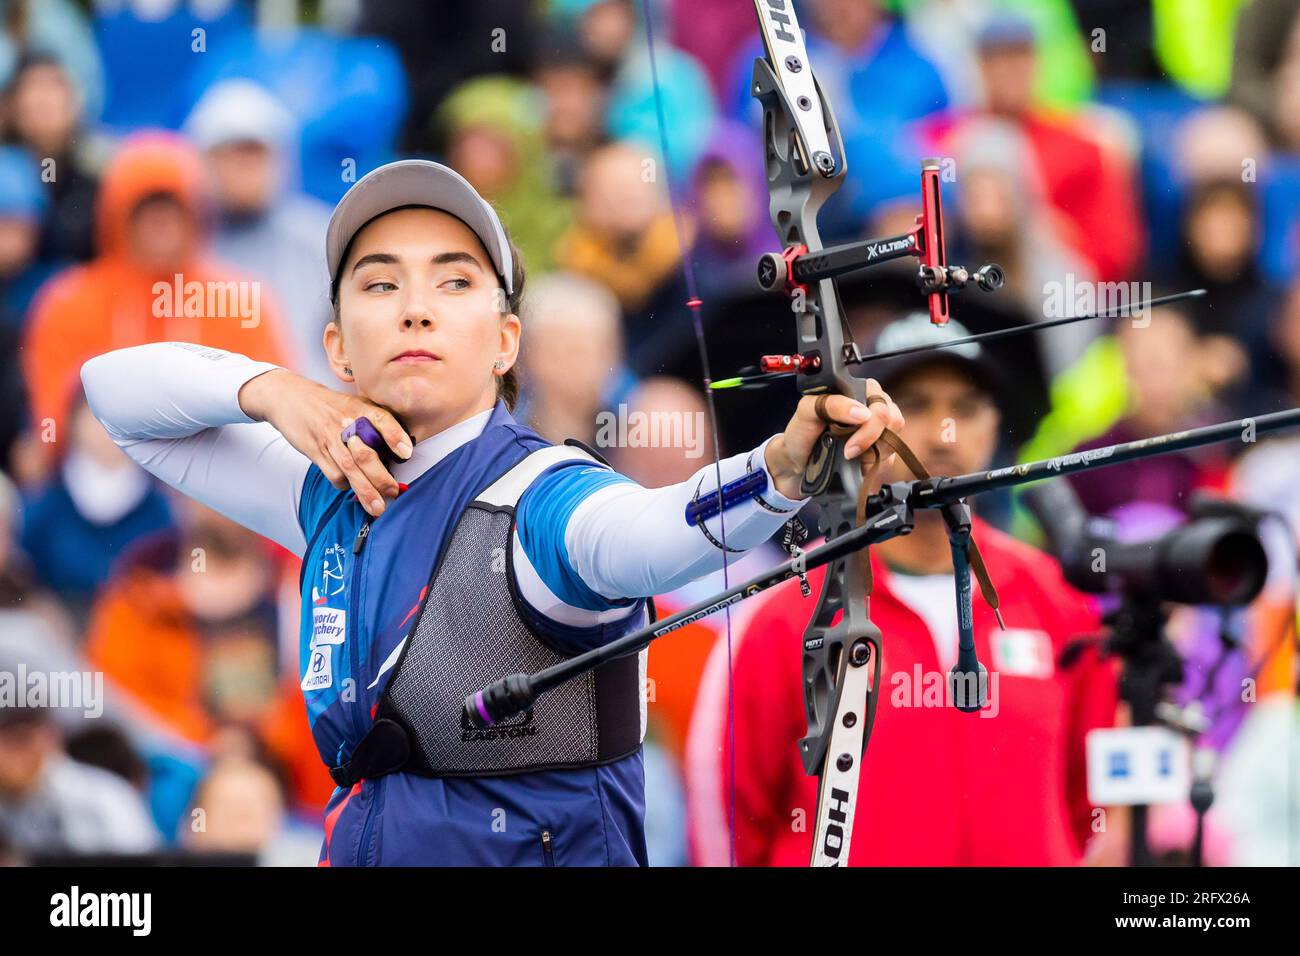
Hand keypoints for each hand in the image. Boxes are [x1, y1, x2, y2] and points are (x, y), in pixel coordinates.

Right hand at [238, 369, 411, 516]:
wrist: (289, 397)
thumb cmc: (330, 404)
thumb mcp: (355, 403)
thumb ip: (376, 422)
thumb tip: (400, 449)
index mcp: (361, 407)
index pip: (382, 419)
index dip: (395, 436)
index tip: (407, 453)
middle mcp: (346, 423)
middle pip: (365, 454)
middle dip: (381, 478)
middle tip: (394, 492)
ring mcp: (329, 438)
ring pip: (349, 469)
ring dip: (365, 491)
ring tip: (378, 507)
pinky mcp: (315, 451)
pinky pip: (333, 473)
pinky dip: (344, 485)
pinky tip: (351, 487)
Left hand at [764, 379, 903, 499]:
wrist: (795, 464)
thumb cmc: (800, 433)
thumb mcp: (806, 411)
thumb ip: (832, 404)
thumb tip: (862, 412)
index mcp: (855, 391)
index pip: (879, 399)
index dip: (870, 421)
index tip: (850, 439)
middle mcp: (870, 407)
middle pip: (892, 418)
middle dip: (871, 438)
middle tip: (848, 452)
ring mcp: (876, 430)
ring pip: (893, 439)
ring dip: (872, 452)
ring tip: (849, 457)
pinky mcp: (878, 452)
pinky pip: (889, 458)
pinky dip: (874, 465)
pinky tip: (857, 465)